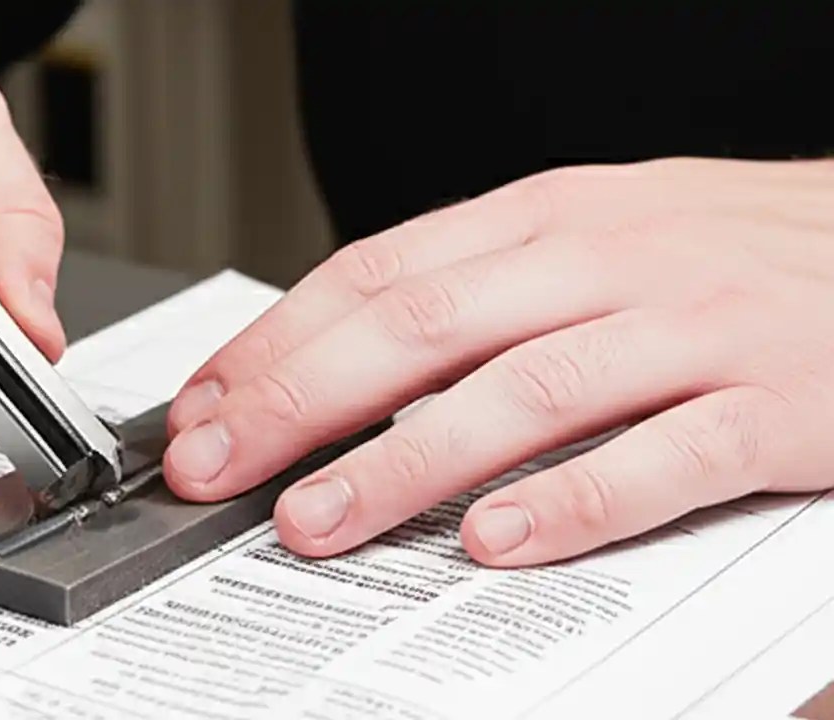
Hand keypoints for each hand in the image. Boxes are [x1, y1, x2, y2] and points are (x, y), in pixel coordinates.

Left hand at [163, 157, 833, 565]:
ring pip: (520, 392)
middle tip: (214, 467)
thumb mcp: (594, 237)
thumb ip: (480, 290)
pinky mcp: (776, 403)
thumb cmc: (729, 253)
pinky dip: (571, 502)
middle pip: (420, 325)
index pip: (377, 273)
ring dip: (402, 461)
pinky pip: (662, 456)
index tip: (206, 407)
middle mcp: (607, 259)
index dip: (277, 343)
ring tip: (316, 518)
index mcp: (548, 217)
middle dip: (298, 400)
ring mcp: (692, 327)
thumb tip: (343, 356)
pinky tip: (493, 542)